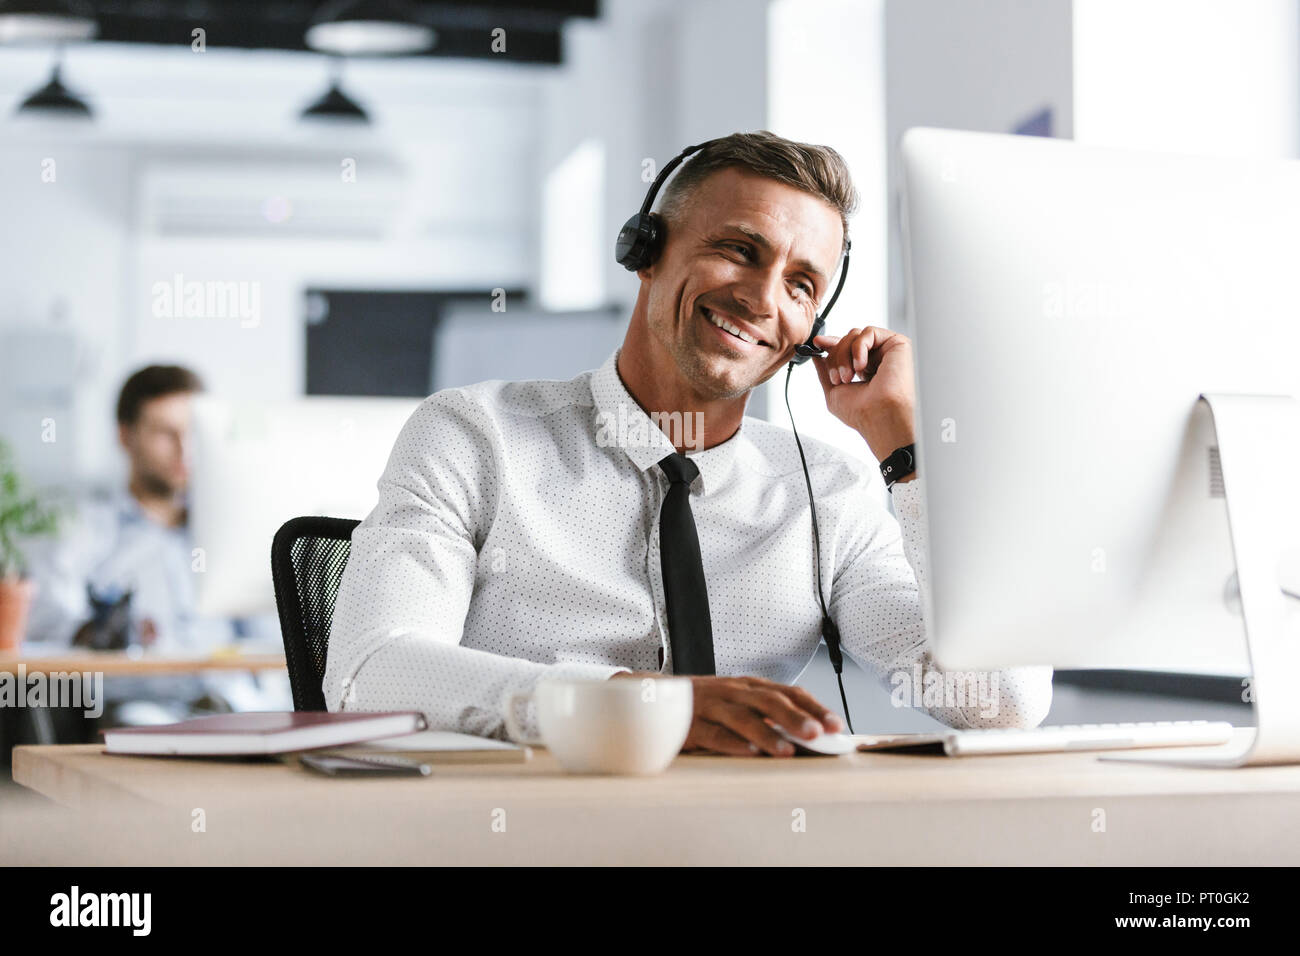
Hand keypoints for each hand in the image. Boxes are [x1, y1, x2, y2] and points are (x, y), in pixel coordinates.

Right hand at [613, 672, 843, 756]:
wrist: (653, 696)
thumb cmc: (705, 705)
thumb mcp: (738, 701)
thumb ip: (767, 714)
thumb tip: (809, 735)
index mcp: (749, 686)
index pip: (788, 692)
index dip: (813, 707)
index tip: (835, 725)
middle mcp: (733, 691)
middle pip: (769, 701)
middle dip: (796, 718)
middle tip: (817, 734)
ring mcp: (711, 705)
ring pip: (743, 717)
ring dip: (767, 734)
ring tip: (787, 750)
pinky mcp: (691, 724)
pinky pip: (713, 733)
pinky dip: (731, 742)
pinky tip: (748, 752)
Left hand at [811, 327, 915, 462]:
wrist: (880, 417)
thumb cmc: (862, 413)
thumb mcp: (834, 392)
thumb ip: (825, 372)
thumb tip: (817, 356)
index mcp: (866, 370)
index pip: (847, 349)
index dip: (831, 345)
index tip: (817, 344)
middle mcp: (878, 360)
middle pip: (848, 340)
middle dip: (835, 356)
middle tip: (837, 378)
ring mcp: (888, 352)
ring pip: (856, 335)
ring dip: (844, 354)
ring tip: (847, 377)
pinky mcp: (897, 344)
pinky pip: (869, 332)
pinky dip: (858, 348)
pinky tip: (860, 366)